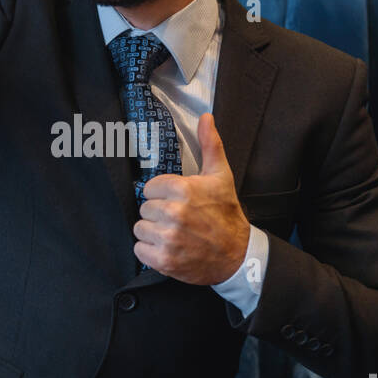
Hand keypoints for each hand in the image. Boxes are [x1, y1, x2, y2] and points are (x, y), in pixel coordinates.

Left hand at [133, 113, 250, 283]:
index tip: (178, 202)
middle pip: (144, 208)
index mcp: (184, 189)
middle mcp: (174, 213)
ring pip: (140, 229)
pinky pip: (139, 250)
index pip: (150, 188)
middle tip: (178, 220)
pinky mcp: (164, 260)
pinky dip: (150, 252)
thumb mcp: (221, 176)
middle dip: (158, 214)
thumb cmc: (227, 214)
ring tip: (174, 234)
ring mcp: (168, 238)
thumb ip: (210, 144)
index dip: (163, 195)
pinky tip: (168, 249)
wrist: (237, 255)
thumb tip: (206, 117)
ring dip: (153, 233)